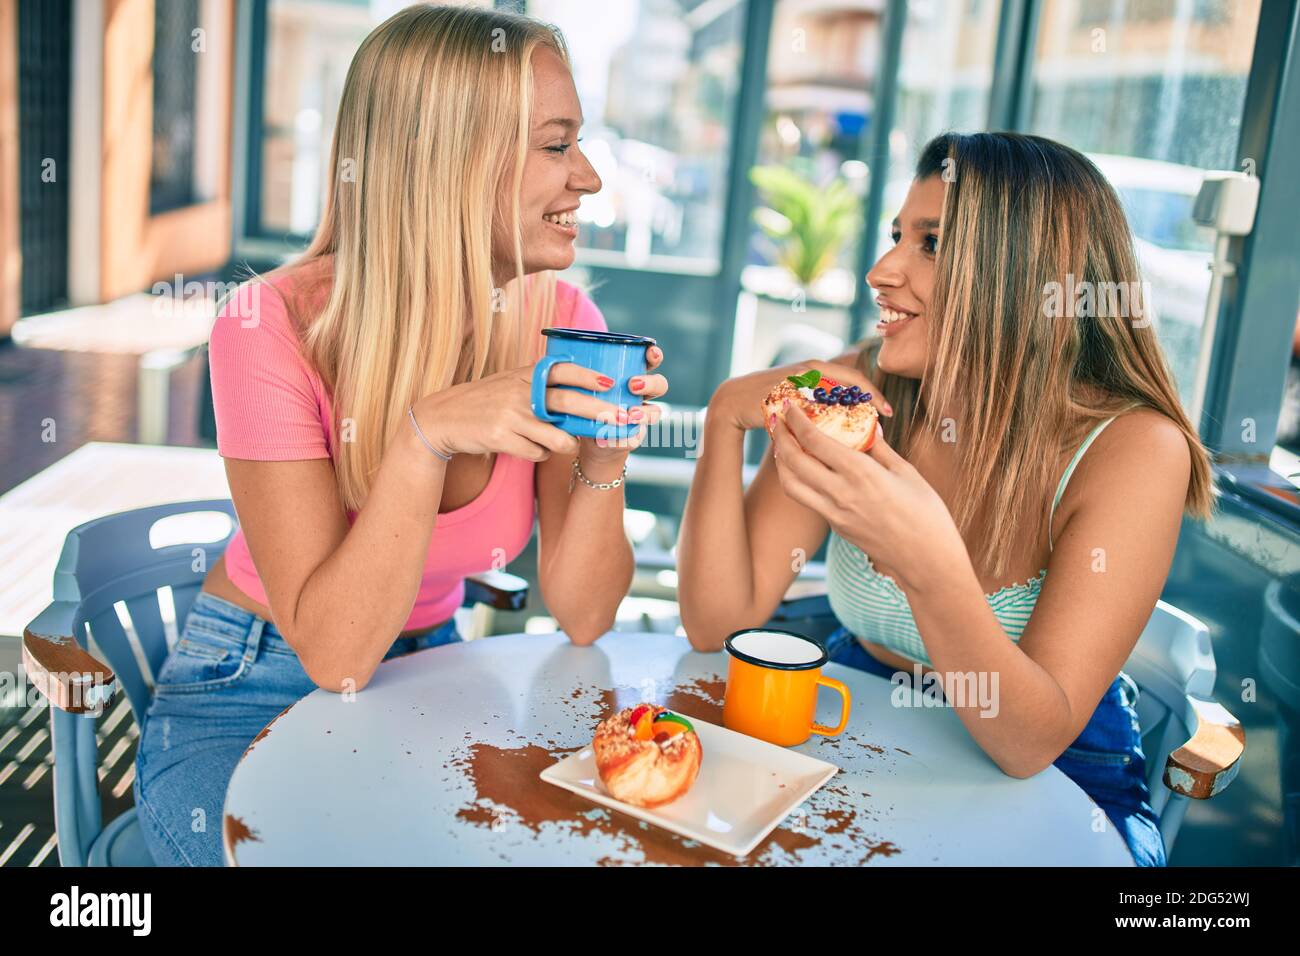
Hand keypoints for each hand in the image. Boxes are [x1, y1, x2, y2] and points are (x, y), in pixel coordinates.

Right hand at [411, 345, 667, 463]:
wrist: (444, 419)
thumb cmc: (486, 402)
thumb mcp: (512, 383)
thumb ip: (541, 384)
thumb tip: (583, 389)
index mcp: (526, 374)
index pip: (563, 370)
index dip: (589, 376)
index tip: (611, 384)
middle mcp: (520, 391)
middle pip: (568, 402)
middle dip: (598, 413)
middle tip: (618, 420)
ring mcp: (511, 415)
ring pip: (557, 435)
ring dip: (567, 444)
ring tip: (567, 444)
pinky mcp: (501, 437)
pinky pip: (537, 452)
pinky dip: (540, 453)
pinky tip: (531, 448)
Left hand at [580, 343, 667, 466]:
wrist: (584, 432)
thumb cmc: (583, 398)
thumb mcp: (580, 381)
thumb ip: (579, 368)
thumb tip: (563, 347)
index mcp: (633, 373)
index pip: (651, 360)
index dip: (654, 356)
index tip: (649, 352)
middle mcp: (642, 394)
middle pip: (660, 385)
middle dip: (650, 383)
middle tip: (632, 385)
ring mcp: (640, 416)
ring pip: (655, 412)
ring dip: (645, 413)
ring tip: (629, 415)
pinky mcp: (632, 437)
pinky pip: (634, 439)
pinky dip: (621, 439)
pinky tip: (606, 438)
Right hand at [711, 357, 889, 432]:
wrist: (732, 403)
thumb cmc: (768, 405)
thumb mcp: (797, 401)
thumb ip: (819, 406)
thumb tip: (845, 428)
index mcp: (817, 367)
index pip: (854, 377)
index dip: (875, 393)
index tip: (890, 412)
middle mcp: (810, 368)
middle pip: (851, 381)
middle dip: (871, 399)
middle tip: (887, 418)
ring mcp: (798, 377)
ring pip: (836, 393)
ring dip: (854, 410)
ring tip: (868, 429)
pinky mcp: (786, 390)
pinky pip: (814, 406)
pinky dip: (829, 419)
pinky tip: (835, 435)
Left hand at [769, 400, 963, 591]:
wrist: (926, 561)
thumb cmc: (926, 513)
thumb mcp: (906, 472)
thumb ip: (880, 449)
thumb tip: (867, 427)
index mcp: (861, 474)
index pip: (815, 441)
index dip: (796, 420)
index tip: (789, 405)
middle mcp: (841, 494)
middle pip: (794, 461)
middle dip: (780, 437)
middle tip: (777, 420)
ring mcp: (834, 514)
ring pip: (792, 484)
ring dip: (782, 462)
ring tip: (783, 444)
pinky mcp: (835, 527)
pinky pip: (807, 499)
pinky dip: (798, 480)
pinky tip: (804, 468)